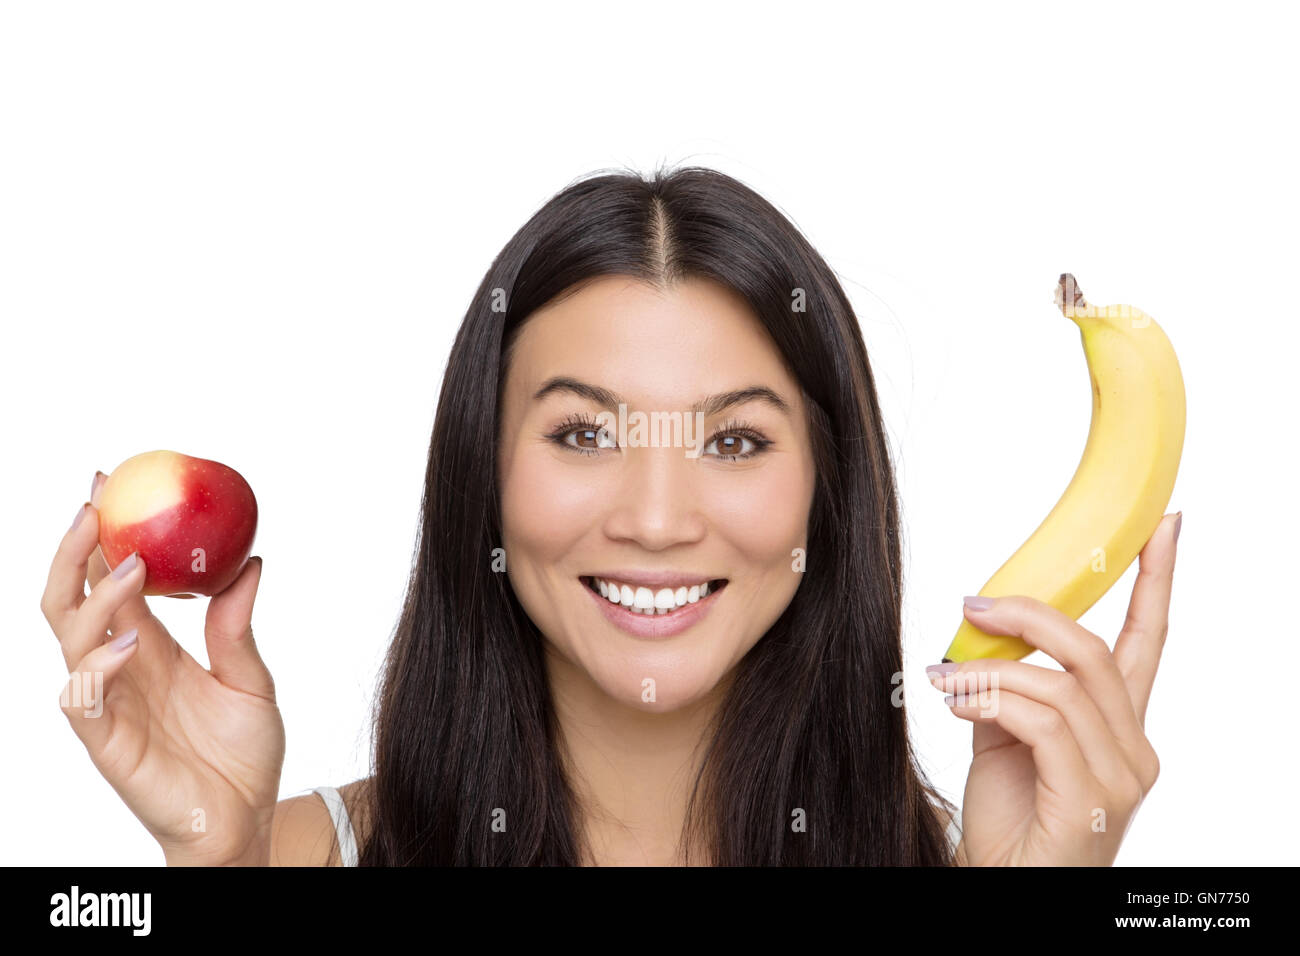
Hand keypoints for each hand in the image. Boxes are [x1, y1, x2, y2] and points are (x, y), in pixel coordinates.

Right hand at [41, 472, 285, 864]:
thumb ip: (238, 627)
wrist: (246, 820)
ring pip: (69, 640)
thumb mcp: (252, 679)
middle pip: (72, 599)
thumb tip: (251, 562)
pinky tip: (130, 642)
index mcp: (150, 645)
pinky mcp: (108, 744)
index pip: (111, 580)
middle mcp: (120, 667)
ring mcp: (109, 704)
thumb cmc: (243, 755)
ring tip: (133, 566)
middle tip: (95, 505)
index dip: (103, 534)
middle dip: (75, 550)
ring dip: (93, 598)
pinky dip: (99, 667)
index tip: (107, 483)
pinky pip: (83, 700)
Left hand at [926, 511, 1179, 865]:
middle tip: (975, 605)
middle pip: (1096, 652)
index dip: (1156, 582)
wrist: (1003, 888)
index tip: (1163, 527)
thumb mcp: (1008, 738)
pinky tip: (958, 705)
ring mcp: (1119, 779)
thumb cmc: (1009, 821)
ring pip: (1063, 685)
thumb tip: (985, 631)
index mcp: (1121, 729)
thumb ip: (1013, 687)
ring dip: (994, 669)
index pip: (1147, 641)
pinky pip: (1043, 724)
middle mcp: (1134, 750)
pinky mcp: (1088, 801)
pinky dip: (993, 703)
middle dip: (1033, 615)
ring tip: (946, 677)